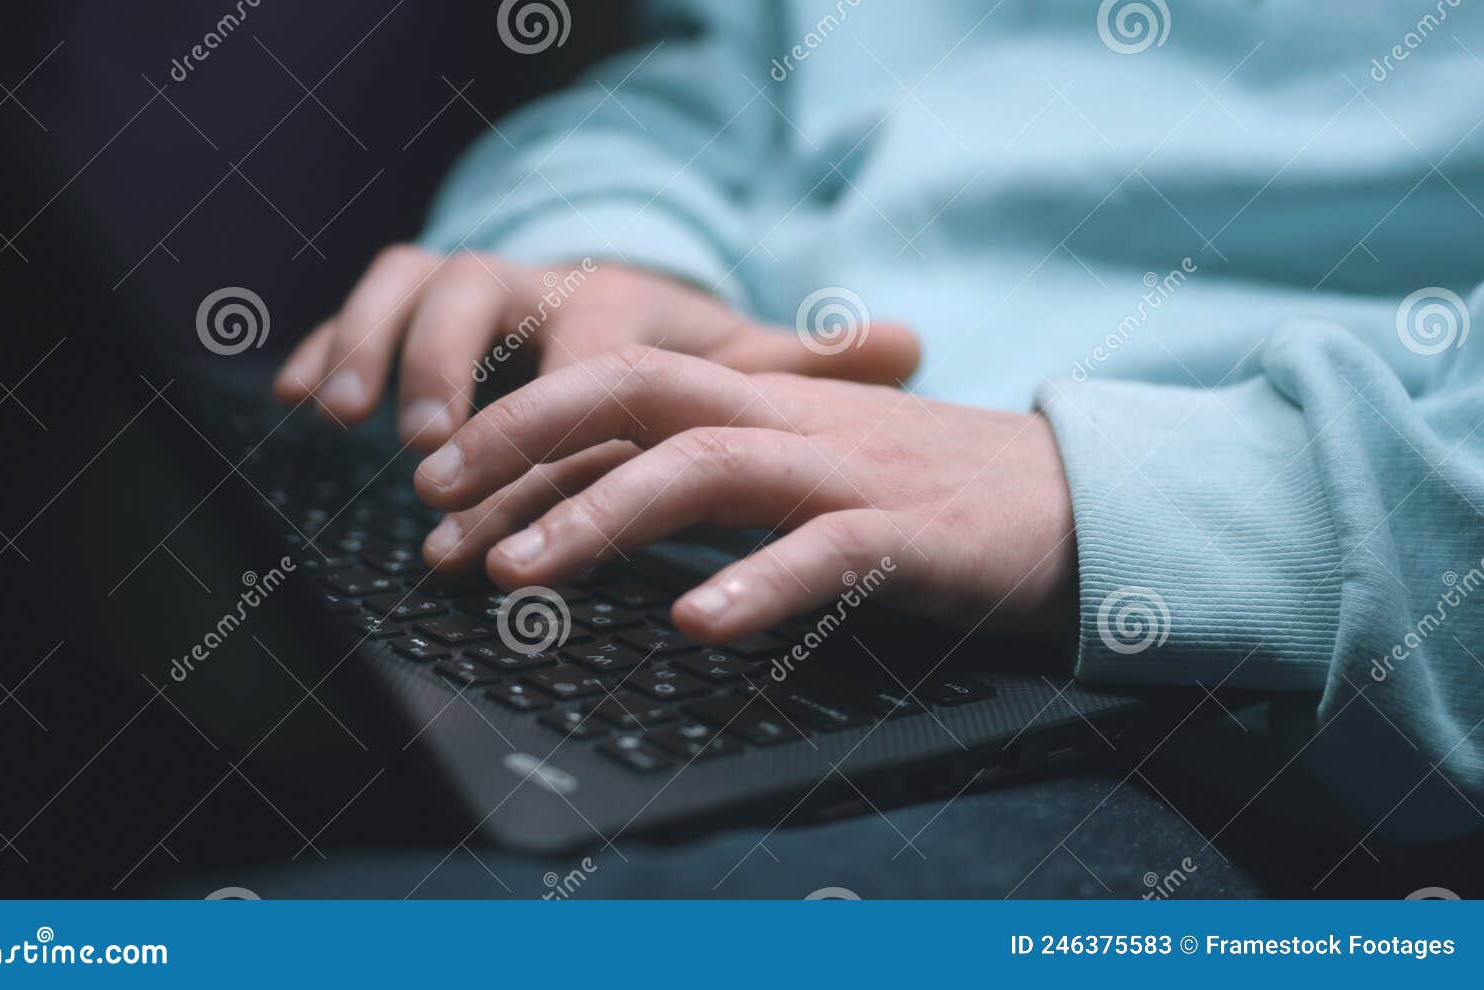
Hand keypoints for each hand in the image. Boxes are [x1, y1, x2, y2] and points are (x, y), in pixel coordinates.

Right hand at [272, 247, 919, 445]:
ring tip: (347, 419)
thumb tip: (912, 341)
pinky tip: (295, 398)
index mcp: (620, 298)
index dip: (558, 393)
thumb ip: (808, 365)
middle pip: (482, 292)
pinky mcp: (420, 303)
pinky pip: (361, 302)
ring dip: (374, 344)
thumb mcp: (738, 366)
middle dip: (447, 368)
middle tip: (424, 448)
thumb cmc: (674, 359)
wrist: (614, 308)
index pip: (589, 334)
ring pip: (411, 282)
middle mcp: (539, 280)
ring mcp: (474, 286)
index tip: (533, 450)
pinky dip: (324, 339)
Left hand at [412, 346, 1077, 643]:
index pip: (617, 401)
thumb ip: (716, 486)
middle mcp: (792, 421)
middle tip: (433, 505)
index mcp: (762, 404)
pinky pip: (826, 551)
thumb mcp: (808, 475)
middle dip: (526, 437)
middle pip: (640, 393)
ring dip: (603, 515)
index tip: (431, 492)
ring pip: (709, 464)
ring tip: (520, 573)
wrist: (1086, 498)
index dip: (517, 440)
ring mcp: (851, 471)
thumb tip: (601, 515)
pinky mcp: (914, 534)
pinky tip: (696, 625)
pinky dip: (757, 583)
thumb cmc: (933, 496)